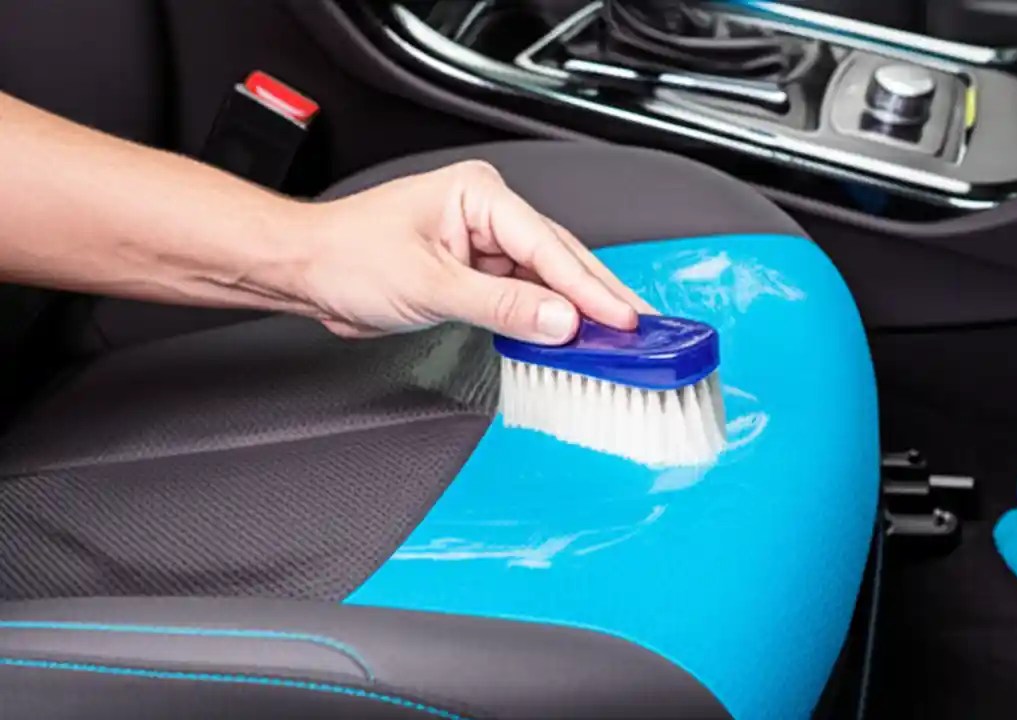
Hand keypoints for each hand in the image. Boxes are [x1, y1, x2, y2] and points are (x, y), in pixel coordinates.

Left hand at [289, 160, 653, 341]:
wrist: (306, 271)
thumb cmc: (347, 257)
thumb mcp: (431, 285)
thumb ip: (501, 307)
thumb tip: (559, 322)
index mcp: (480, 194)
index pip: (549, 246)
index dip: (589, 288)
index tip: (622, 318)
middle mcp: (487, 213)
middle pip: (559, 259)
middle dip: (597, 297)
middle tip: (639, 330)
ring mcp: (484, 244)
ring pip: (546, 281)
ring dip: (576, 312)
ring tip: (616, 339)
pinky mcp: (477, 273)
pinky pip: (524, 297)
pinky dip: (546, 321)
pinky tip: (571, 339)